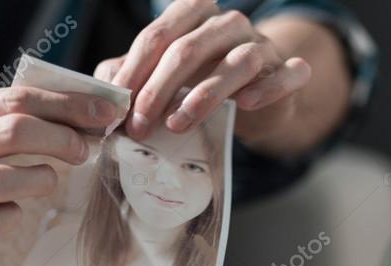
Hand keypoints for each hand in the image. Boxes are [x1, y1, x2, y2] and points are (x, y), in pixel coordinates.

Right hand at [0, 87, 118, 265]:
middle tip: (83, 151)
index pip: (15, 99)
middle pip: (11, 133)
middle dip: (59, 139)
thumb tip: (89, 112)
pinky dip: (10, 218)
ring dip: (37, 180)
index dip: (66, 106)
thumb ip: (16, 118)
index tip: (104, 113)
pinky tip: (16, 213)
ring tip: (49, 180)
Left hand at [94, 0, 310, 145]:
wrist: (257, 98)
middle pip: (190, 49)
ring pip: (236, 62)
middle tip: (140, 126)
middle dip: (159, 89)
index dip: (135, 71)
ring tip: (178, 125)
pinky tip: (246, 104)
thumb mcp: (164, 77)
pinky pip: (286, 75)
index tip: (118, 107)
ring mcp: (263, 46)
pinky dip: (267, 89)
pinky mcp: (288, 72)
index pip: (158, 35)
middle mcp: (229, 24)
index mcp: (195, 15)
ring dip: (204, 95)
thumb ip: (132, 76)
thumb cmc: (203, 82)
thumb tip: (103, 91)